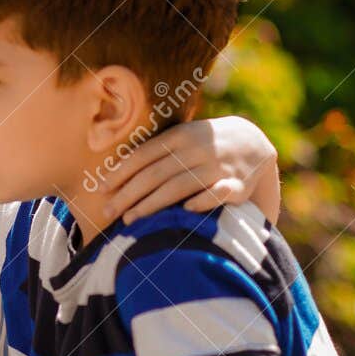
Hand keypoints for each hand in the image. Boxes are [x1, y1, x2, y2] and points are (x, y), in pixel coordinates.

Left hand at [101, 115, 276, 224]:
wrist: (253, 142)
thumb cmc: (202, 146)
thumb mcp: (181, 138)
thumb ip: (153, 152)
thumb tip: (111, 173)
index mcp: (179, 136)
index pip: (144, 155)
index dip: (121, 173)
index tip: (101, 190)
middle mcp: (197, 149)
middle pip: (155, 174)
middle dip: (128, 194)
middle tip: (107, 212)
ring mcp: (218, 167)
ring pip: (179, 186)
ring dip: (152, 204)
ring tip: (129, 220)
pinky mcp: (238, 185)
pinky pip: (219, 193)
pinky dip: (203, 201)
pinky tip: (186, 211)